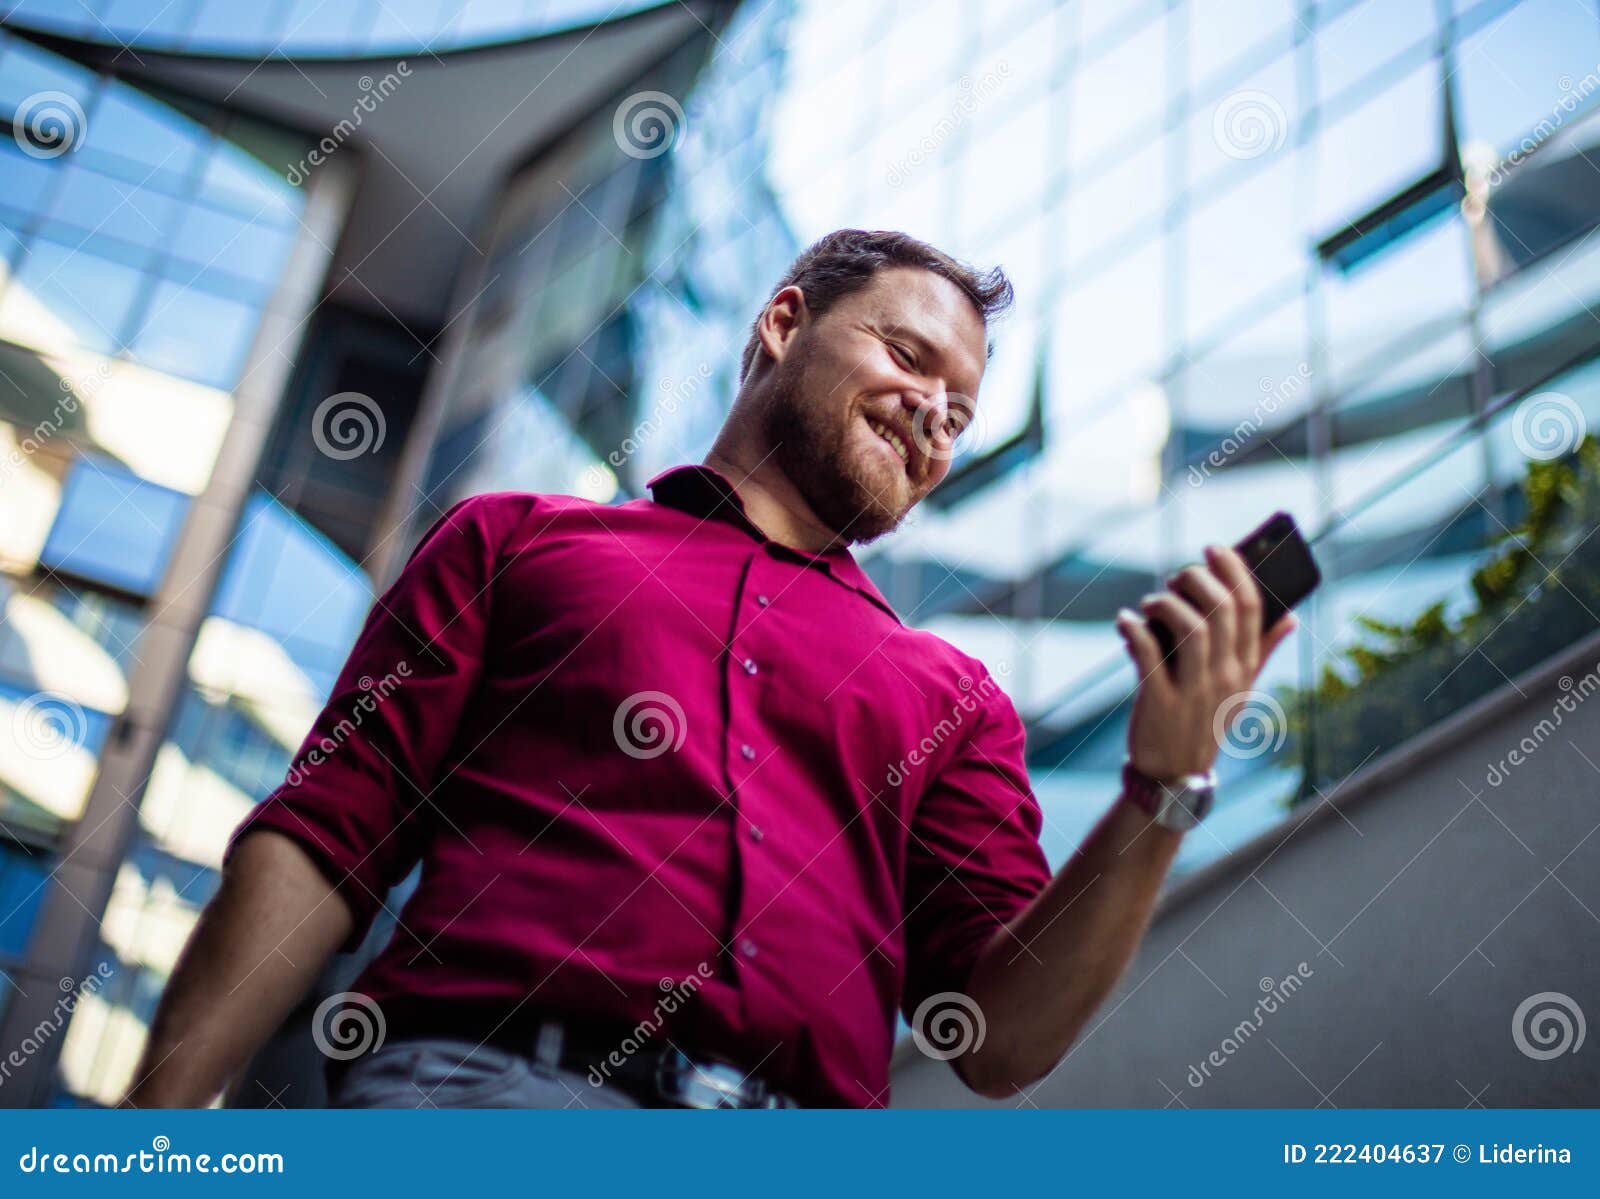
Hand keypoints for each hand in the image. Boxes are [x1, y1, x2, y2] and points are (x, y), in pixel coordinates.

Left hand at [1113, 545, 1297, 781]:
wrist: (1174, 777)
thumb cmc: (1205, 724)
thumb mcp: (1241, 691)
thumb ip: (1262, 652)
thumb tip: (1289, 618)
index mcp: (1245, 668)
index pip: (1251, 608)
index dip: (1234, 570)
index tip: (1214, 549)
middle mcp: (1224, 676)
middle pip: (1220, 610)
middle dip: (1196, 580)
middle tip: (1176, 577)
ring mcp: (1194, 691)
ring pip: (1189, 628)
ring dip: (1165, 605)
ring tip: (1150, 604)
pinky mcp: (1160, 703)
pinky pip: (1147, 655)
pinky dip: (1133, 630)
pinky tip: (1124, 621)